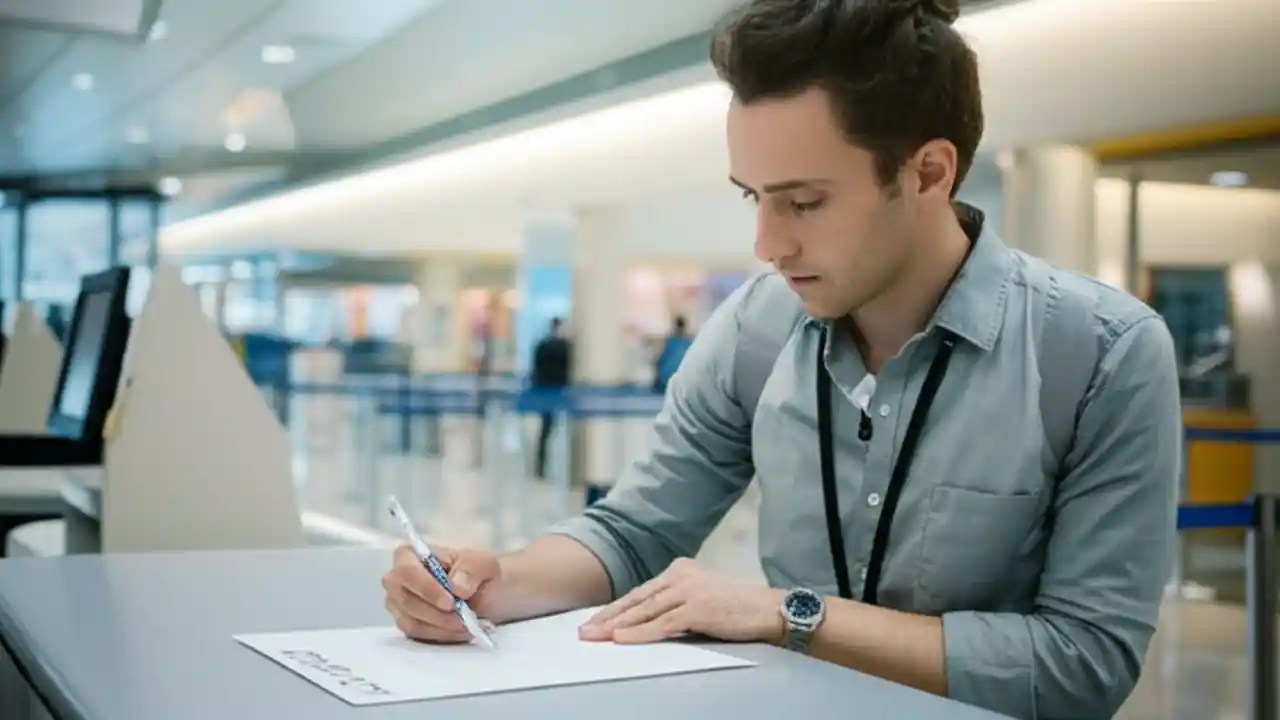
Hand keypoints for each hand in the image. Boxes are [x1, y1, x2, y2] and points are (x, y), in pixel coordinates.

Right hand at [381, 544, 500, 643]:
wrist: (488, 595)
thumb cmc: (480, 574)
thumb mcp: (484, 563)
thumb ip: (471, 570)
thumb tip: (456, 586)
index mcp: (410, 555)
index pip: (407, 572)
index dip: (427, 589)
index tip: (451, 602)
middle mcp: (397, 580)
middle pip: (406, 600)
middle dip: (437, 614)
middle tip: (464, 618)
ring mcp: (399, 604)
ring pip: (412, 621)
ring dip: (443, 627)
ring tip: (468, 624)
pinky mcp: (407, 624)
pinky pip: (418, 635)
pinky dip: (442, 635)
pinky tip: (461, 630)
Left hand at [578, 558, 784, 644]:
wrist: (768, 609)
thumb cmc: (736, 608)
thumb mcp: (700, 597)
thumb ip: (674, 602)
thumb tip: (642, 620)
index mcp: (680, 569)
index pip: (640, 592)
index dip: (615, 608)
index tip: (594, 620)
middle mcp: (681, 575)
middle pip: (636, 600)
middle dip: (607, 617)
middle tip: (584, 630)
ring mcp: (689, 590)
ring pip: (644, 612)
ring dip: (616, 626)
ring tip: (595, 636)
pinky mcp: (697, 608)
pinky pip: (661, 625)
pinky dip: (638, 633)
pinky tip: (621, 639)